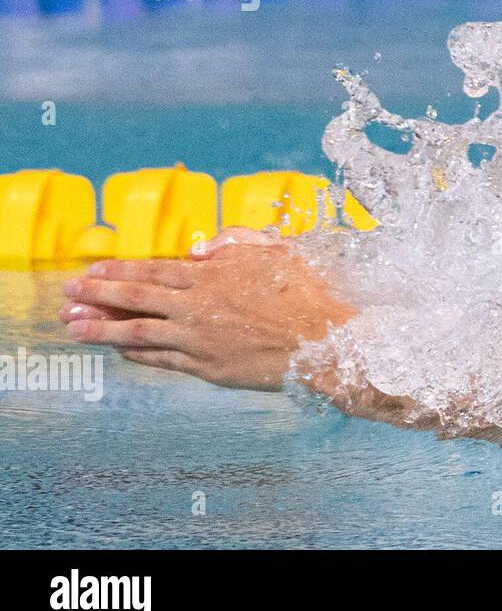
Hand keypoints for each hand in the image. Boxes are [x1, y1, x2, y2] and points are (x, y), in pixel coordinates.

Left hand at [59, 228, 354, 390]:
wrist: (326, 343)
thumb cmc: (309, 294)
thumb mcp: (278, 250)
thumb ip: (235, 241)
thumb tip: (196, 248)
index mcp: (214, 275)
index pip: (154, 270)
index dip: (120, 270)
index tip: (92, 270)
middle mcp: (199, 307)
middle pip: (136, 299)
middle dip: (97, 296)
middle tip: (67, 295)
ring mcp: (200, 341)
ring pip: (139, 333)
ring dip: (102, 330)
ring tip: (73, 328)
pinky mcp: (208, 369)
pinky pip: (162, 360)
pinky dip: (137, 354)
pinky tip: (121, 350)